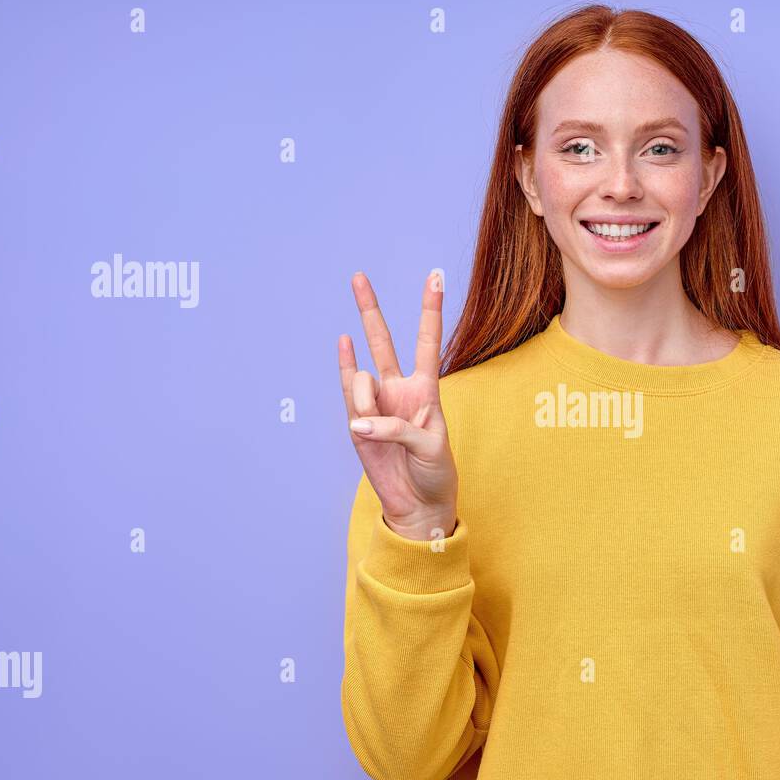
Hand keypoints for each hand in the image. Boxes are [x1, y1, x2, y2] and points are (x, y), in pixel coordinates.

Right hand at [338, 270, 458, 540]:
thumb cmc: (434, 472)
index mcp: (427, 391)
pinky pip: (346, 391)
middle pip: (383, 341)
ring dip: (365, 403)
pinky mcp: (356, 422)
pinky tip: (344, 342)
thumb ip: (396, 429)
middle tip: (359, 276)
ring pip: (362, 380)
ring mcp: (375, 404)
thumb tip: (359, 422)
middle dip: (370, 308)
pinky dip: (346, 370)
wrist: (417, 504)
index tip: (435, 275)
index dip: (430, 309)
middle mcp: (400, 390)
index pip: (428, 342)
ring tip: (371, 429)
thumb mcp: (429, 447)